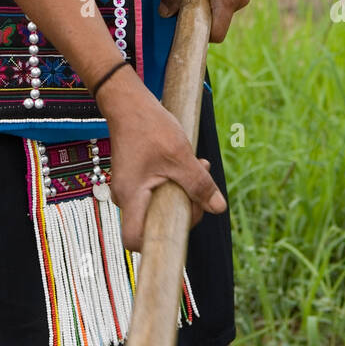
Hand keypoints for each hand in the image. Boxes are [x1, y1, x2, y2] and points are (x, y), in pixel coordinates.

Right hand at [96, 68, 226, 251]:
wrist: (128, 102)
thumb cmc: (149, 127)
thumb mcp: (180, 156)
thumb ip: (199, 184)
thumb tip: (218, 208)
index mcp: (131, 197)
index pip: (135, 240)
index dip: (158, 243)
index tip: (183, 225)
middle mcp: (126, 197)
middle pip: (155, 223)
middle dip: (184, 208)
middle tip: (202, 185)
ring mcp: (130, 188)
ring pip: (159, 204)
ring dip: (183, 191)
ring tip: (199, 166)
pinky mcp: (136, 178)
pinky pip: (157, 191)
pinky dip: (175, 182)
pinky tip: (188, 164)